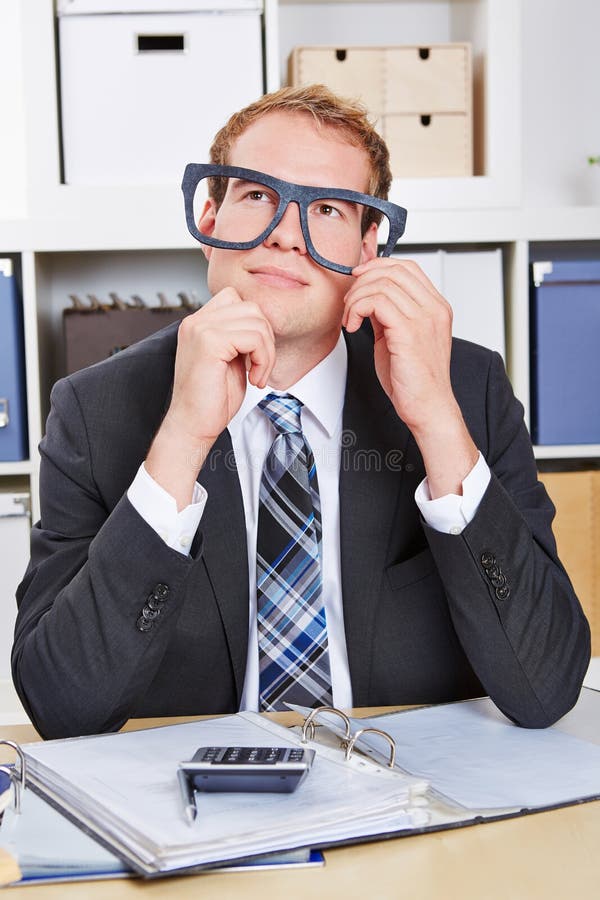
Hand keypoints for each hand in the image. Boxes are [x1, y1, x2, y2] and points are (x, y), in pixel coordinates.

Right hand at [146, 288, 274, 507]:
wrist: (192, 426)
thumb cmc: (211, 399)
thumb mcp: (230, 359)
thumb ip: (241, 336)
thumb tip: (264, 323)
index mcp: (199, 323)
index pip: (236, 299)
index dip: (255, 325)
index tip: (253, 355)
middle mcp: (196, 321)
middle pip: (252, 308)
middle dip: (266, 339)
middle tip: (260, 367)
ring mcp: (200, 329)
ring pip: (257, 322)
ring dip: (266, 352)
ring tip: (257, 375)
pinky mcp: (209, 342)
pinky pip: (254, 338)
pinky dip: (262, 360)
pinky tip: (254, 379)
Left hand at [342, 257, 454, 429]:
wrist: (428, 407)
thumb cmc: (414, 379)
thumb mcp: (399, 337)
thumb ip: (388, 313)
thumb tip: (367, 295)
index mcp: (435, 307)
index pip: (407, 267)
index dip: (377, 267)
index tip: (358, 280)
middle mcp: (434, 309)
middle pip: (393, 270)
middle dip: (362, 281)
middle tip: (349, 303)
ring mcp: (424, 319)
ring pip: (382, 284)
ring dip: (356, 298)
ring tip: (350, 319)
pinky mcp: (409, 332)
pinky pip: (377, 302)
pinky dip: (357, 309)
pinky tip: (353, 326)